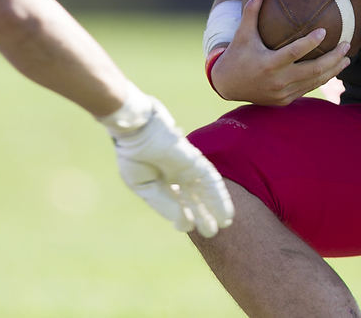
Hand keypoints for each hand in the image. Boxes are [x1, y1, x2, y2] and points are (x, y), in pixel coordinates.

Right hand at [108, 96, 234, 237]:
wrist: (137, 129)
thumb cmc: (133, 155)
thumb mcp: (145, 186)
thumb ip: (165, 205)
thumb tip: (186, 224)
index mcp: (161, 180)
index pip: (177, 201)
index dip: (182, 215)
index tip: (188, 226)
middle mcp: (178, 175)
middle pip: (194, 198)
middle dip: (203, 214)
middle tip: (212, 232)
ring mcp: (188, 168)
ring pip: (206, 192)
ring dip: (215, 208)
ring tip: (225, 225)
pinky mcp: (196, 162)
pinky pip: (212, 181)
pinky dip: (220, 198)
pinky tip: (226, 212)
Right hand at [210, 0, 350, 105]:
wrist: (227, 85)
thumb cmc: (237, 55)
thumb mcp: (242, 33)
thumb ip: (251, 11)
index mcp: (269, 63)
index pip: (294, 52)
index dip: (310, 42)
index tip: (324, 31)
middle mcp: (278, 81)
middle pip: (313, 70)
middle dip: (333, 59)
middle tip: (347, 45)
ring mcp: (283, 93)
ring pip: (315, 82)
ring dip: (333, 71)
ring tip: (347, 58)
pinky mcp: (285, 101)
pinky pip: (307, 89)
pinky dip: (321, 79)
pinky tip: (332, 70)